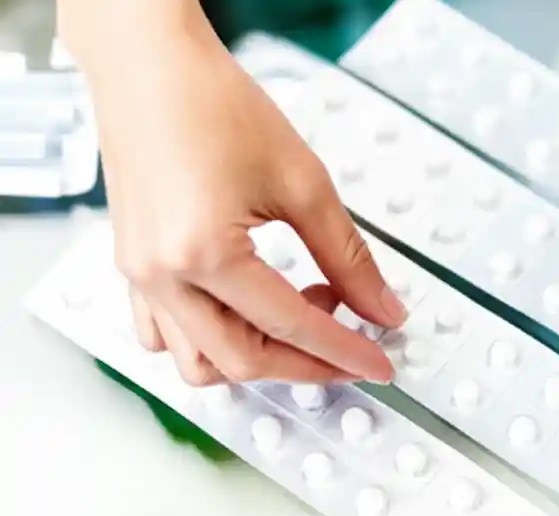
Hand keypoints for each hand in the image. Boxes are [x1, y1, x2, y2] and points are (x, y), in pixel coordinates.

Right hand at [66, 1, 401, 385]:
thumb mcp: (303, 183)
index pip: (289, 327)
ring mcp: (139, 275)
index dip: (343, 351)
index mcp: (202, 254)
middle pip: (242, 361)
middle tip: (353, 347)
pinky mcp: (132, 266)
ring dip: (258, 356)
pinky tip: (253, 310)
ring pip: (198, 360)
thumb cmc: (214, 106)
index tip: (379, 364)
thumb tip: (383, 307)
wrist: (150, 65)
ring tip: (304, 310)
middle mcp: (161, 275)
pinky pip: (166, 334)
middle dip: (306, 364)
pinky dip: (213, 341)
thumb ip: (348, 257)